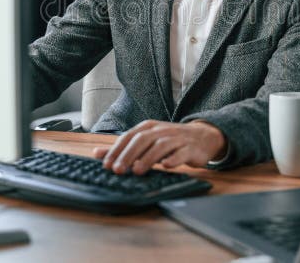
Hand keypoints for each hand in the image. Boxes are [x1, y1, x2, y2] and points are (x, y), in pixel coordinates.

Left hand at [92, 120, 226, 175]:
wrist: (202, 137)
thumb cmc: (170, 140)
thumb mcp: (146, 141)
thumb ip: (123, 148)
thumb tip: (97, 154)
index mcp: (148, 127)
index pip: (129, 136)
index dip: (117, 150)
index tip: (107, 165)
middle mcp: (161, 130)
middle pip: (142, 140)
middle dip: (128, 155)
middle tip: (118, 170)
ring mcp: (177, 138)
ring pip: (160, 146)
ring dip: (148, 158)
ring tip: (137, 171)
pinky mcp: (190, 148)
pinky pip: (181, 153)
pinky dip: (174, 159)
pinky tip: (167, 165)